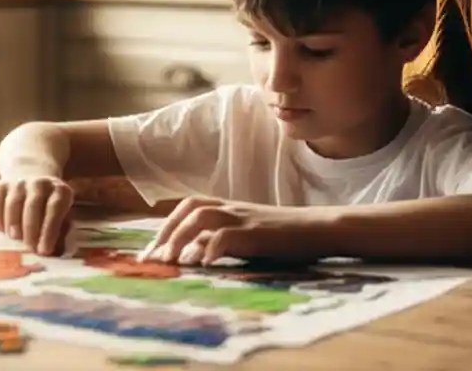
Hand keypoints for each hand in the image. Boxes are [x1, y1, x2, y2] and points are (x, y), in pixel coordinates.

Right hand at [0, 176, 73, 255]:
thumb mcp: (63, 217)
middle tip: (29, 249)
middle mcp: (40, 183)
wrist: (35, 184)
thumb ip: (59, 232)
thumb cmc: (51, 209)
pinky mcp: (1, 186)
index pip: (54, 209)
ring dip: (13, 225)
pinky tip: (3, 230)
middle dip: (30, 231)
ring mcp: (19, 182)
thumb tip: (52, 251)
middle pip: (32, 206)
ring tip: (16, 238)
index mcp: (60, 190)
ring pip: (13, 204)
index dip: (48, 231)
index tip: (44, 251)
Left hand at [140, 196, 332, 265]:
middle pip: (189, 207)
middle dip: (165, 232)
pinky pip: (227, 234)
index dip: (166, 227)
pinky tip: (205, 264)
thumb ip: (222, 240)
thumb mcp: (249, 236)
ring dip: (180, 237)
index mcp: (230, 208)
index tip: (151, 254)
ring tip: (169, 261)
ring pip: (201, 216)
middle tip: (152, 260)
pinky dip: (212, 247)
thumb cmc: (286, 236)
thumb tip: (192, 254)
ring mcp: (245, 218)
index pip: (188, 208)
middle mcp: (233, 208)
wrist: (321, 228)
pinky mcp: (258, 233)